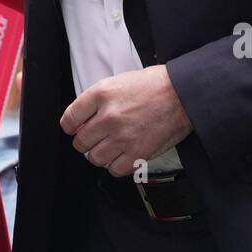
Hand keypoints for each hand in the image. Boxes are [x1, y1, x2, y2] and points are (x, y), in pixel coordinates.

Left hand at [60, 65, 191, 176]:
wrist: (182, 94)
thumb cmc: (154, 85)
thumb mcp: (118, 81)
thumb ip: (98, 100)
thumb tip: (84, 119)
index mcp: (100, 94)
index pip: (69, 119)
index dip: (71, 127)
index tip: (75, 130)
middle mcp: (108, 116)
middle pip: (80, 141)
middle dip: (85, 142)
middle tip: (95, 139)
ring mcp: (122, 136)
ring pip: (95, 158)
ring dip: (100, 155)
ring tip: (110, 148)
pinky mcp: (137, 153)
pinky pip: (115, 169)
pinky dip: (116, 166)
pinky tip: (123, 156)